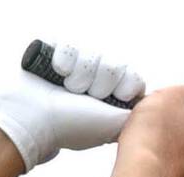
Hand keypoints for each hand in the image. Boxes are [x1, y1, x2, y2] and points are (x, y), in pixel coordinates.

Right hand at [0, 40, 145, 173]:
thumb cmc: (72, 126)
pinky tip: (56, 73)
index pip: (133, 78)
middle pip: (115, 64)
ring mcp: (77, 68)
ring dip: (81, 73)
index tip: (110, 99)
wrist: (32, 118)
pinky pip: (73, 43)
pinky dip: (64, 59)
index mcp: (111, 100)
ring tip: (67, 88)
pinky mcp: (58, 54)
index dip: (124, 85)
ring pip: (95, 53)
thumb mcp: (114, 126)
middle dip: (100, 81)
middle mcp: (96, 83)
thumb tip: (150, 104)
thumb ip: (137, 113)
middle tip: (83, 97)